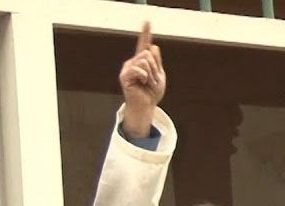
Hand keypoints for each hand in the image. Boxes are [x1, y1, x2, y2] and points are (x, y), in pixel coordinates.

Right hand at [119, 22, 165, 138]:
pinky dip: (145, 77)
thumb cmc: (152, 92)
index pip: (144, 45)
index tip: (147, 22)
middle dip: (155, 68)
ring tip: (147, 83)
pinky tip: (142, 83)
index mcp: (142, 61)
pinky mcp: (125, 76)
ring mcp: (128, 68)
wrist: (146, 106)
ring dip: (151, 74)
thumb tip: (152, 46)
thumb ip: (157, 62)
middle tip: (152, 81)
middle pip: (148, 54)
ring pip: (145, 61)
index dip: (145, 33)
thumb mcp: (159, 76)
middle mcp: (133, 62)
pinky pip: (140, 69)